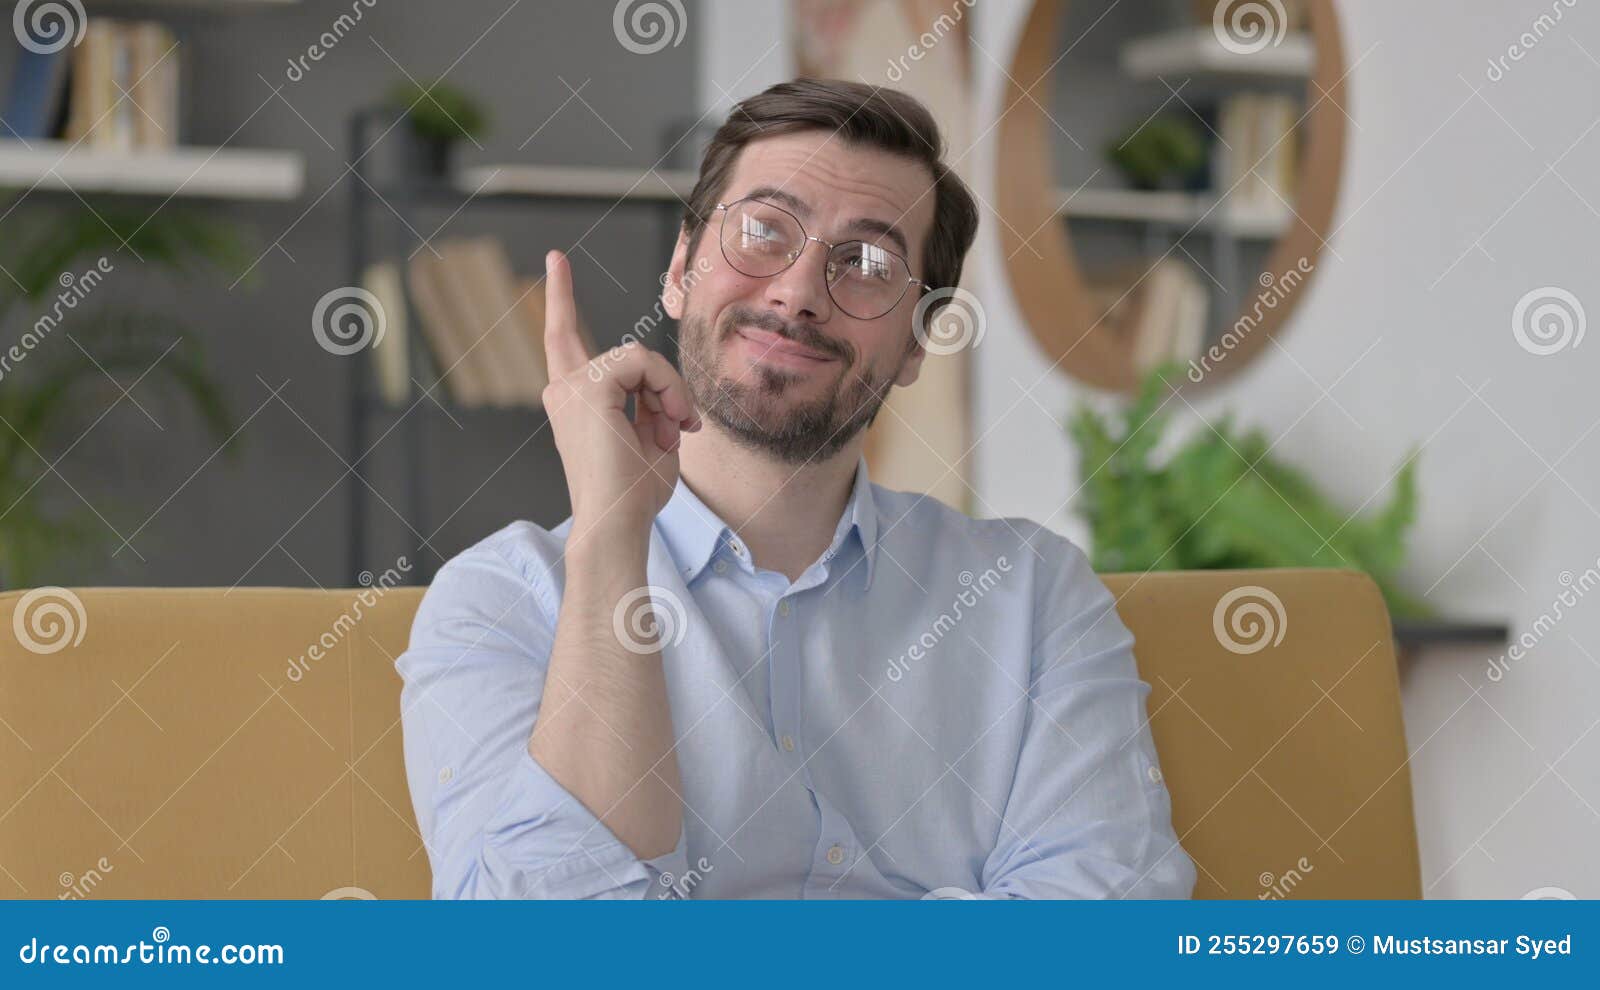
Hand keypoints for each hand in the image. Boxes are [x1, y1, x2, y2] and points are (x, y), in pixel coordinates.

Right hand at [540, 250, 699, 540]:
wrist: (617, 523)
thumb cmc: (633, 495)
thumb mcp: (650, 438)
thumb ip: (652, 402)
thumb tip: (658, 386)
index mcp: (573, 402)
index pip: (563, 340)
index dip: (561, 299)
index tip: (557, 260)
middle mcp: (562, 389)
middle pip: (594, 339)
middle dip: (612, 339)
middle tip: (646, 380)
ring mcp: (570, 387)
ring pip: (639, 356)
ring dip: (670, 392)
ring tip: (675, 430)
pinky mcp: (588, 387)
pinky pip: (643, 362)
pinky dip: (668, 389)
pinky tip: (670, 422)